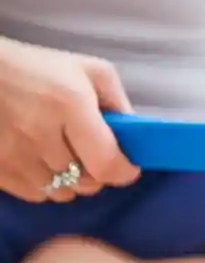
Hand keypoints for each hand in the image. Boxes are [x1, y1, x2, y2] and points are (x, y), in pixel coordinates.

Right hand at [0, 38, 140, 202]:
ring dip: (71, 181)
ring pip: (61, 192)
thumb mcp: (87, 69)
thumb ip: (117, 101)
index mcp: (69, 105)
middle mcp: (39, 133)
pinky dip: (44, 184)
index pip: (106, 162)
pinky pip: (33, 194)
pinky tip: (41, 162)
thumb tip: (134, 134)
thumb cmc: (35, 68)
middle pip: (86, 182)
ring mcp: (12, 153)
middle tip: (94, 156)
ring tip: (64, 156)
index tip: (129, 168)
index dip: (124, 172)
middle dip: (98, 173)